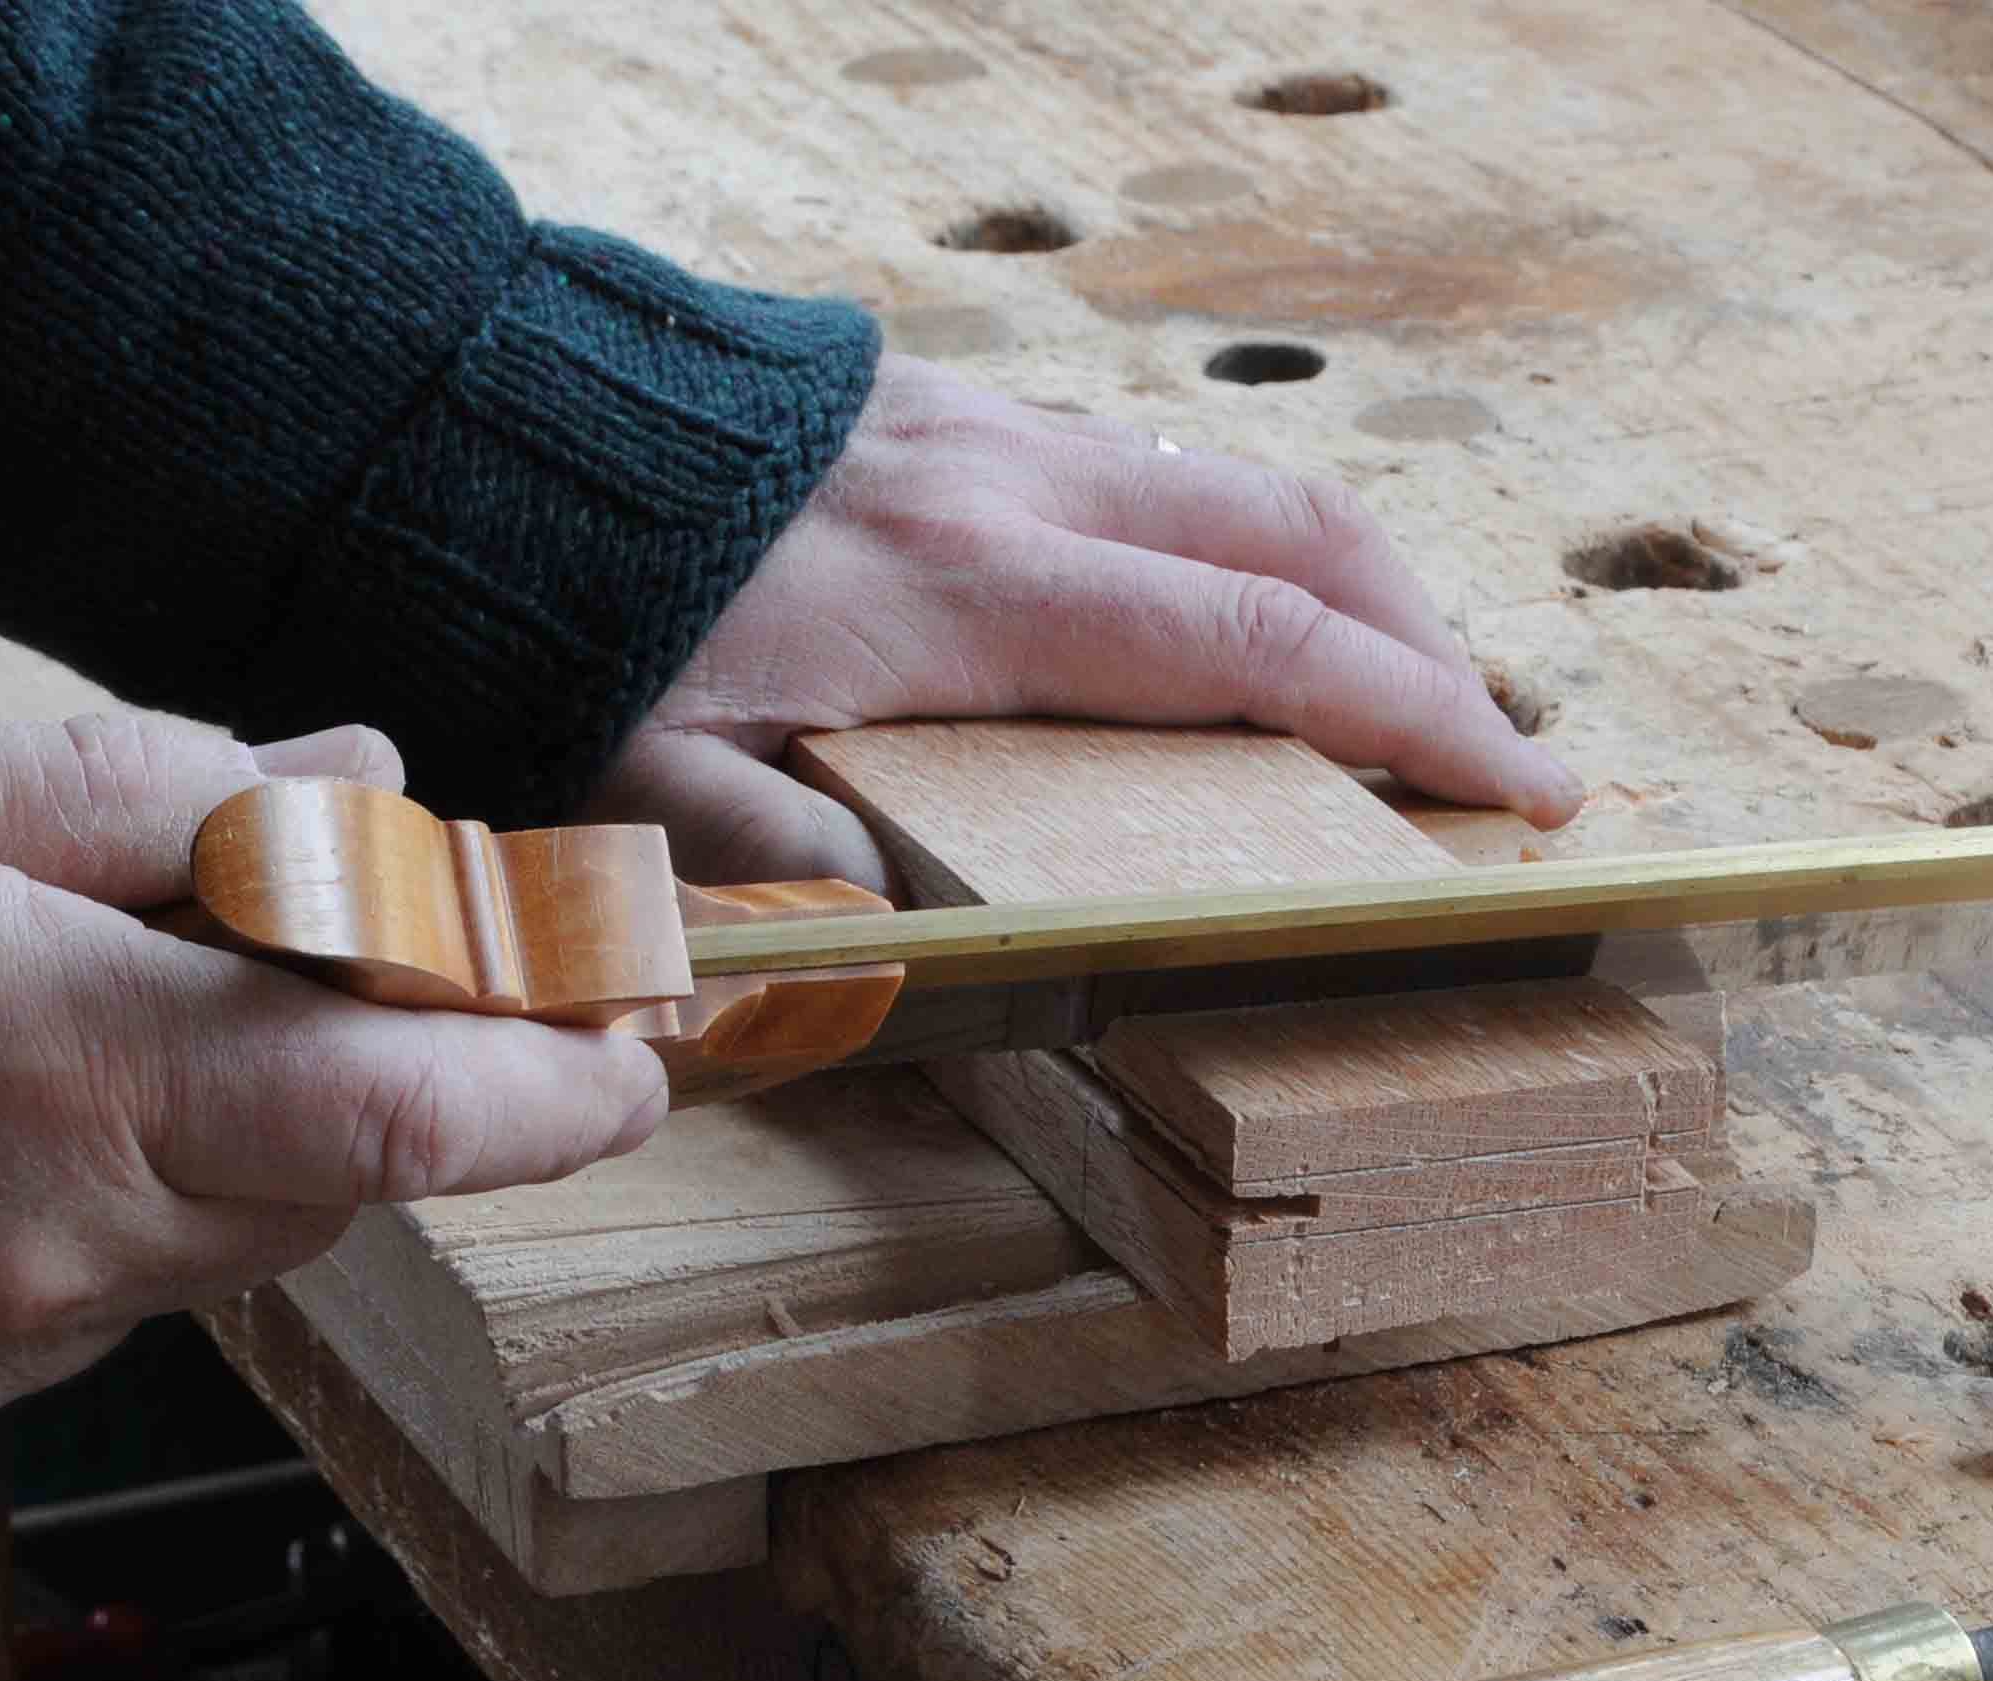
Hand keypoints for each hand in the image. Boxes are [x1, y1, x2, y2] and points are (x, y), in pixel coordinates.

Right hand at [0, 716, 664, 1503]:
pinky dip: (38, 1244)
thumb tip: (360, 781)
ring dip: (180, 1162)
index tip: (637, 1048)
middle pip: (325, 1192)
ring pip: (187, 1267)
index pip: (414, 1106)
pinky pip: (45, 1340)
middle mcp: (46, 1251)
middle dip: (354, 1094)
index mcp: (62, 1067)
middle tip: (308, 983)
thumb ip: (146, 798)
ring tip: (11, 1049)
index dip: (563, 1085)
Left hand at [590, 354, 1582, 889]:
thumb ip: (776, 875)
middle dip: (1433, 641)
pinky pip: (1152, 468)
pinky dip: (1247, 542)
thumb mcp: (642, 781)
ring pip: (1238, 487)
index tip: (1522, 786)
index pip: (1255, 650)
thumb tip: (900, 954)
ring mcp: (992, 434)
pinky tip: (1238, 614)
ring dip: (1353, 585)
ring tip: (1405, 689)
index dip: (1412, 716)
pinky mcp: (954, 414)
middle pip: (1297, 538)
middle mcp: (1015, 490)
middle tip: (1504, 749)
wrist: (469, 420)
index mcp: (972, 594)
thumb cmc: (557, 615)